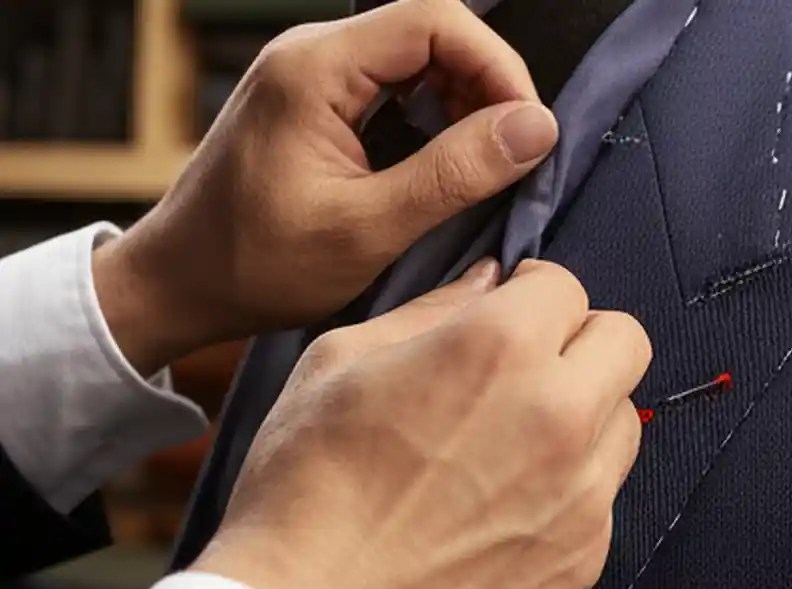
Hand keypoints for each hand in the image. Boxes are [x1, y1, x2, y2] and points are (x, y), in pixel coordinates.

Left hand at [93, 0, 559, 375]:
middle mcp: (312, 53)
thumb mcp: (367, 229)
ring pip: (417, 58)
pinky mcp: (316, 100)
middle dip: (485, 86)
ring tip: (481, 166)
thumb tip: (536, 128)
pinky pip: (393, 85)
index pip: (435, 20)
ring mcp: (312, 73)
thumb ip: (454, 174)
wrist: (179, 284)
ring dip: (463, 103)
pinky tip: (442, 167)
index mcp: (315, 68)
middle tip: (510, 154)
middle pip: (430, 32)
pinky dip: (432, 119)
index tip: (528, 130)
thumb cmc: (256, 264)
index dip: (497, 66)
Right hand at [191, 259, 652, 588]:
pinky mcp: (585, 554)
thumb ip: (433, 309)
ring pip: (624, 420)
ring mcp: (582, 490)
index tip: (513, 310)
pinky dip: (571, 487)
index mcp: (500, 347)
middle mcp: (559, 412)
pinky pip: (603, 495)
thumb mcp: (342, 361)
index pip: (567, 287)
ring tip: (519, 438)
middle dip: (582, 339)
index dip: (533, 293)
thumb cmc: (307, 485)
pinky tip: (507, 504)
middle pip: (625, 341)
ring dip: (585, 413)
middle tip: (534, 363)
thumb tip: (487, 281)